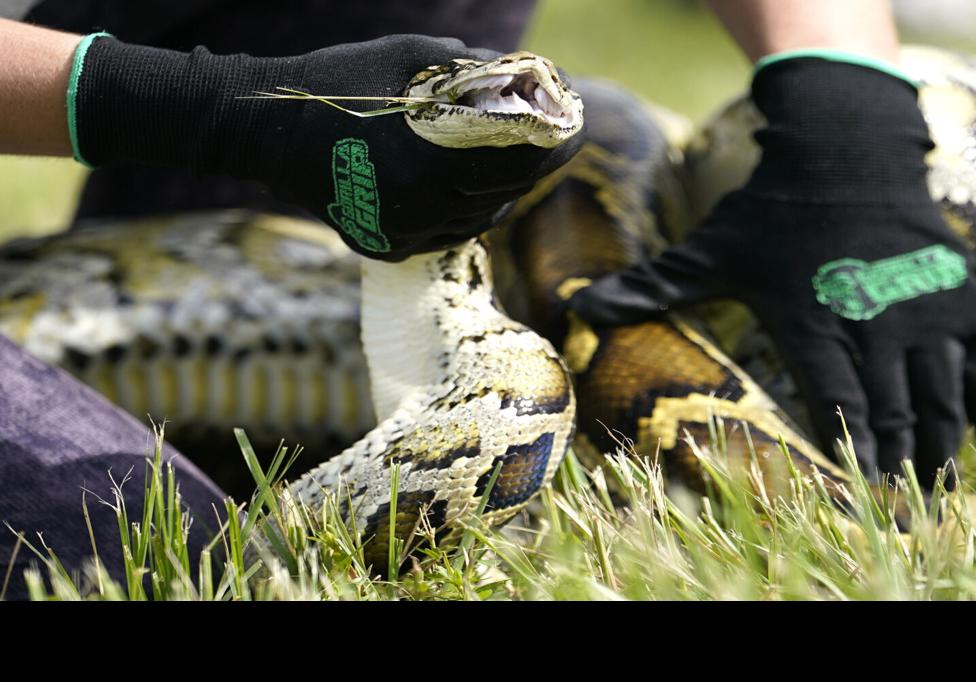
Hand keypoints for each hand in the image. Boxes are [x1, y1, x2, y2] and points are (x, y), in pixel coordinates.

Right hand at [69, 34, 583, 260]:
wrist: (262, 131)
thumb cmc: (335, 83)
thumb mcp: (406, 57)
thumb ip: (467, 66)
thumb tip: (523, 70)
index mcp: (434, 159)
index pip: (520, 160)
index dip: (556, 143)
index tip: (574, 126)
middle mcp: (424, 206)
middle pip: (507, 190)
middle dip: (535, 163)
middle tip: (553, 141)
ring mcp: (404, 232)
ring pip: (482, 218)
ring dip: (504, 190)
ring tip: (516, 162)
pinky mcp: (387, 245)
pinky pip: (448, 233)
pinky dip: (468, 212)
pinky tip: (474, 189)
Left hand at [569, 57, 975, 488]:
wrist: (843, 145)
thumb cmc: (770, 207)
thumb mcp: (710, 248)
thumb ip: (650, 286)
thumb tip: (575, 305)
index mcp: (811, 319)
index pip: (836, 396)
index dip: (851, 445)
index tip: (861, 485)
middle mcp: (873, 318)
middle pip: (893, 407)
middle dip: (900, 459)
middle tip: (905, 504)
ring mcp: (922, 306)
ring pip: (942, 392)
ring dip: (943, 442)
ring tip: (941, 484)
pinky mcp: (957, 292)